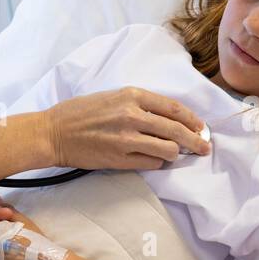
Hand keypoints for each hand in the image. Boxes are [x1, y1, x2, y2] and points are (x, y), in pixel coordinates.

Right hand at [44, 87, 209, 170]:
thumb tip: (168, 117)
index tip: (202, 127)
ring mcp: (127, 139)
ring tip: (173, 154)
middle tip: (204, 147)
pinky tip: (153, 160)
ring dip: (175, 154)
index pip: (174, 108)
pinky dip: (157, 163)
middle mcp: (132, 115)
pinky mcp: (120, 159)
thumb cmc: (81, 112)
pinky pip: (152, 164)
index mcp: (131, 95)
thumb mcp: (112, 97)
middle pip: (177, 130)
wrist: (54, 132)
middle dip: (196, 141)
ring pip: (168, 150)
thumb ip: (139, 104)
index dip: (193, 119)